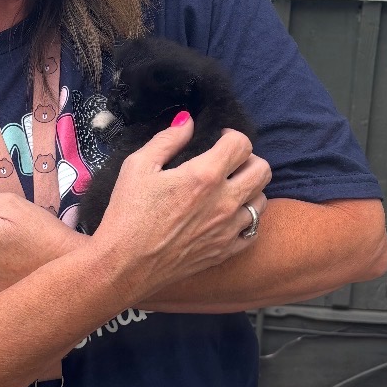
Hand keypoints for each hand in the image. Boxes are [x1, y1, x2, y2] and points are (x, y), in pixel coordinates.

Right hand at [90, 114, 270, 305]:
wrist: (124, 265)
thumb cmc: (127, 214)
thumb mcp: (138, 166)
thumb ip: (167, 139)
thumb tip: (187, 121)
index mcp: (204, 176)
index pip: (241, 144)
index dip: (230, 135)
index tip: (217, 140)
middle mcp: (224, 202)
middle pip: (262, 170)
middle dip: (248, 159)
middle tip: (228, 163)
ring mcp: (228, 229)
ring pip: (262, 201)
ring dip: (249, 190)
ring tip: (228, 190)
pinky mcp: (225, 252)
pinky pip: (253, 231)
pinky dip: (246, 220)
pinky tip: (228, 217)